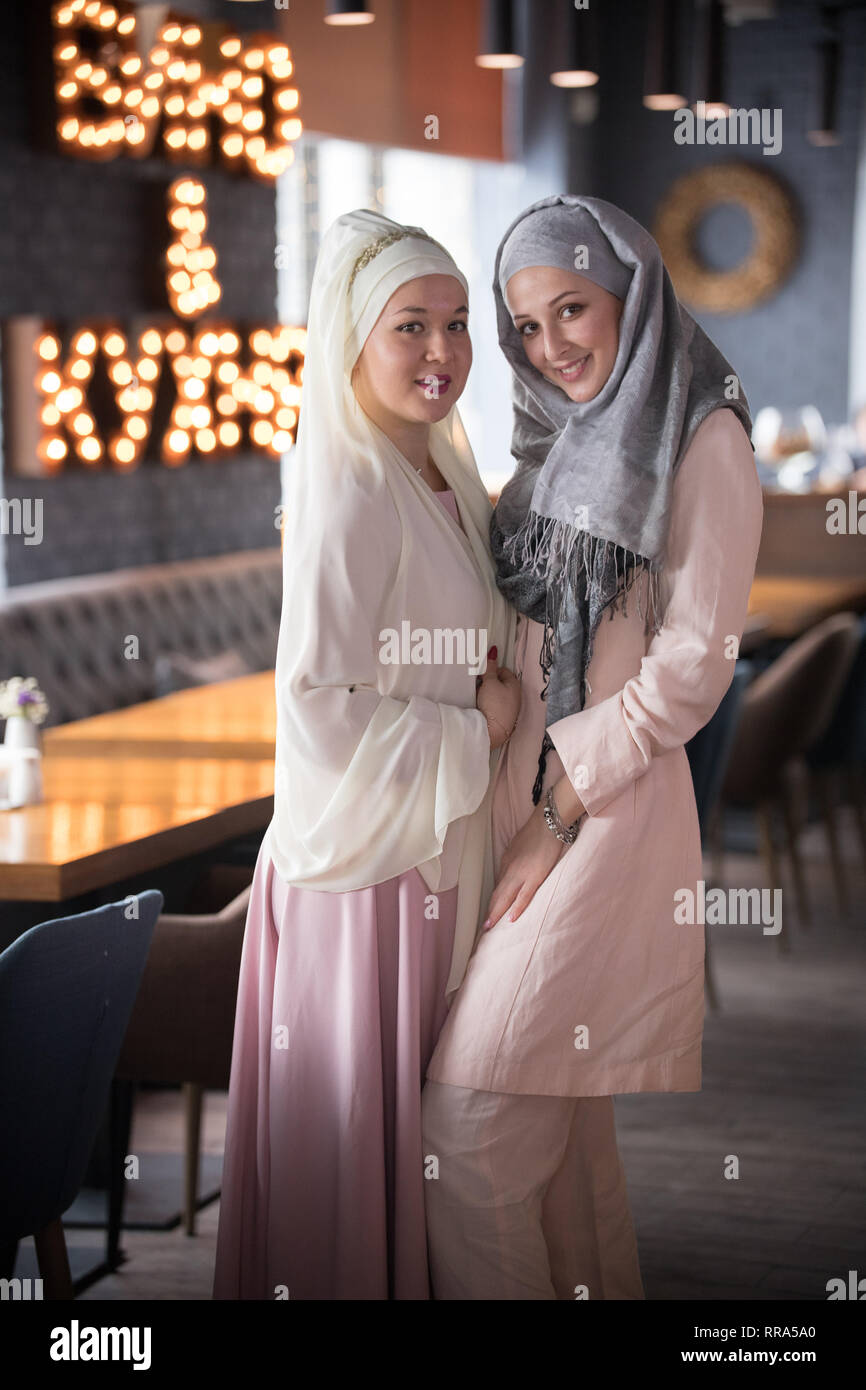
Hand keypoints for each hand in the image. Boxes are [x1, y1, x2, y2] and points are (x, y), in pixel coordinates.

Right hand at [476, 646, 520, 748]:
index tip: (481, 673)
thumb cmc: (494, 704)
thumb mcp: (490, 682)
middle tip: (478, 683)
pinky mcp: (502, 718)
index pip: (503, 670)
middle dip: (488, 681)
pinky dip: (487, 703)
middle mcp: (515, 696)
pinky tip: (480, 705)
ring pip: (496, 694)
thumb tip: (494, 651)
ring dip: (486, 693)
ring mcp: (509, 708)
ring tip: (478, 695)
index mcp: (515, 685)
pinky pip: (494, 705)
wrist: (491, 731)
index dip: (491, 670)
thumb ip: (490, 667)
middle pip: (500, 682)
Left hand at [481, 799, 565, 930]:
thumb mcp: (518, 846)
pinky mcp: (535, 876)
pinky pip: (524, 896)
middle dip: (490, 910)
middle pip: (497, 894)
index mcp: (507, 862)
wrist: (547, 822)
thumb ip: (514, 860)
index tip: (489, 912)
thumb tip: (511, 871)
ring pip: (505, 897)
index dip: (493, 900)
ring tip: (490, 927)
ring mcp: (521, 873)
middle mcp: (510, 869)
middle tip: (485, 927)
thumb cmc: (536, 832)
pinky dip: (516, 908)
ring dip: (496, 913)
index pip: (498, 885)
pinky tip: (510, 919)